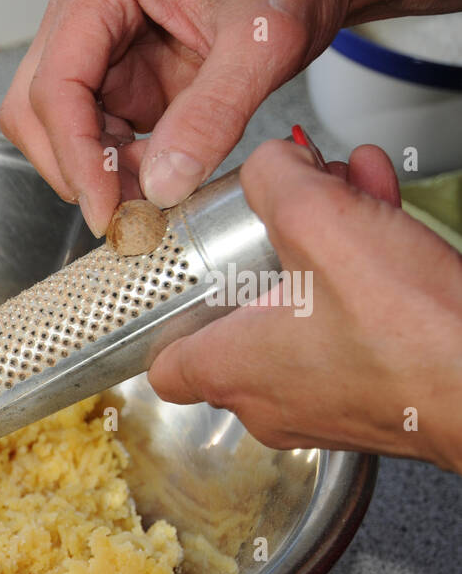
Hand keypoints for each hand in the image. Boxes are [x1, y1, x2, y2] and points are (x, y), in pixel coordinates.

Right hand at [0, 0, 348, 234]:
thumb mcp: (265, 38)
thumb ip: (216, 109)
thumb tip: (165, 183)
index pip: (56, 87)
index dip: (76, 157)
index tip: (107, 210)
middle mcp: (85, 21)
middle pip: (37, 111)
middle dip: (77, 168)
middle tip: (126, 212)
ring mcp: (100, 54)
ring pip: (61, 129)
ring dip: (99, 171)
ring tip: (155, 191)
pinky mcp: (123, 80)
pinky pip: (100, 134)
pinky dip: (121, 166)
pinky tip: (161, 174)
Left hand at [147, 140, 461, 473]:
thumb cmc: (410, 331)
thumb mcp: (321, 222)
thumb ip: (275, 182)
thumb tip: (267, 166)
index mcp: (233, 372)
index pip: (163, 365)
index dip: (166, 320)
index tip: (180, 283)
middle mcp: (269, 401)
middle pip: (240, 319)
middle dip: (266, 251)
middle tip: (290, 210)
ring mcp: (320, 407)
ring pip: (301, 315)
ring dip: (320, 251)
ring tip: (349, 193)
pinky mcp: (371, 398)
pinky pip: (346, 330)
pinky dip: (357, 280)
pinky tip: (382, 220)